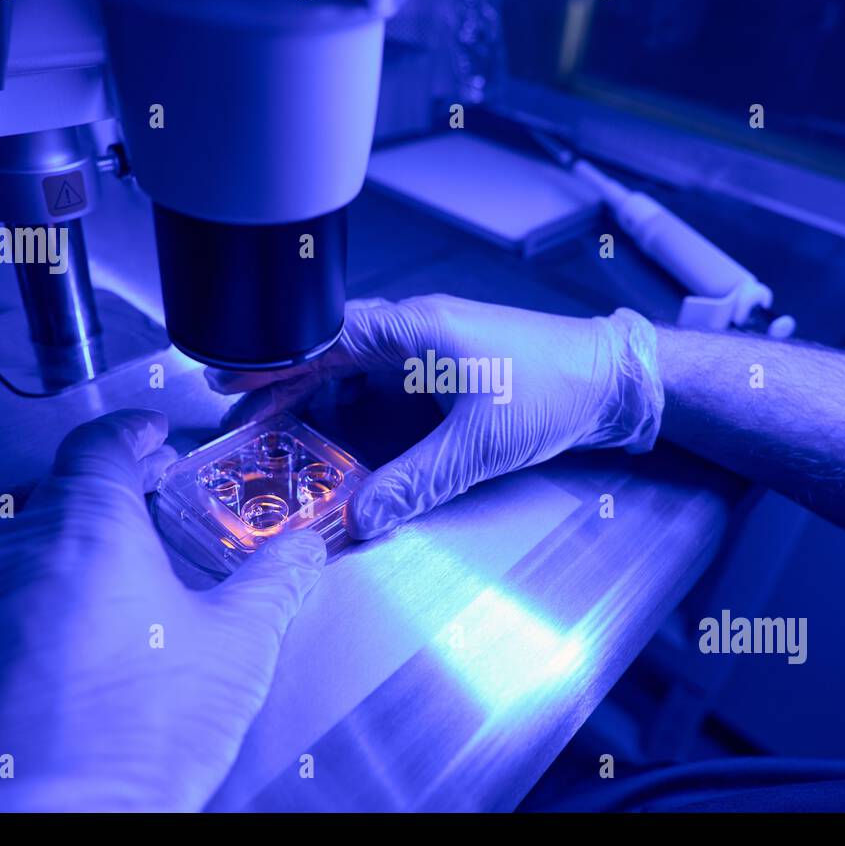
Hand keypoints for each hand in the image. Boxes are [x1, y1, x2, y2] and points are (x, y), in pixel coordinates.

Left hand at [0, 409, 324, 810]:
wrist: (33, 828)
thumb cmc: (128, 738)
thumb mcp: (234, 650)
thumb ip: (272, 585)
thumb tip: (303, 553)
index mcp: (85, 527)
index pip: (100, 444)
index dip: (130, 434)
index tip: (145, 435)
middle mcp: (2, 550)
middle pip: (41, 492)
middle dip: (86, 497)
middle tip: (125, 516)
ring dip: (25, 550)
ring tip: (67, 583)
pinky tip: (20, 651)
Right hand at [208, 295, 663, 538]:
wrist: (615, 381)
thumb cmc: (557, 387)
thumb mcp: (480, 443)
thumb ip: (417, 481)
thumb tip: (363, 517)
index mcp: (415, 328)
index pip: (323, 336)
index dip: (272, 360)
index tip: (229, 380)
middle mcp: (417, 334)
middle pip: (329, 357)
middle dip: (284, 389)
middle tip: (241, 422)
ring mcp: (432, 355)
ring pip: (355, 378)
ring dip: (319, 407)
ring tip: (280, 441)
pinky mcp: (448, 379)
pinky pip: (385, 396)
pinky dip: (357, 419)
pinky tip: (342, 448)